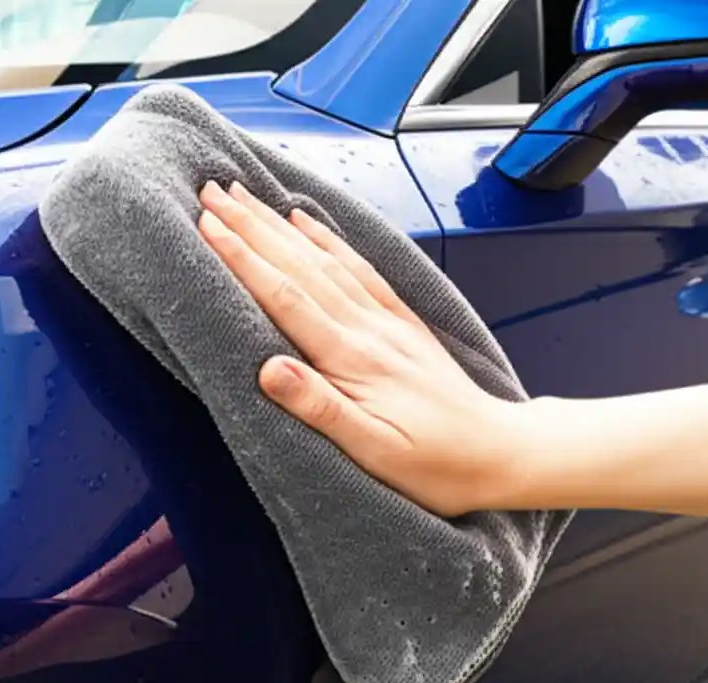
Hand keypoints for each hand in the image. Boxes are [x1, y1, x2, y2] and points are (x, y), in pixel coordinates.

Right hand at [196, 181, 530, 516]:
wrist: (500, 455)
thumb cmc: (434, 465)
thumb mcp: (373, 452)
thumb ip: (319, 408)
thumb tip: (267, 369)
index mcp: (353, 360)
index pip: (285, 297)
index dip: (242, 259)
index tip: (208, 226)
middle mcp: (367, 329)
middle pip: (299, 265)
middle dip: (251, 227)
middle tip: (211, 192)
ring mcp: (386, 321)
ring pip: (324, 259)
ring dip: (279, 224)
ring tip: (244, 195)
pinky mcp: (401, 323)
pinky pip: (359, 268)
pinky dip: (328, 240)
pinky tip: (306, 221)